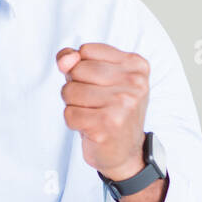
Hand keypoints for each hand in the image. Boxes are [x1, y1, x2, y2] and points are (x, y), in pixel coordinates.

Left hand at [56, 43, 149, 180]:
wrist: (125, 151)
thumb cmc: (110, 110)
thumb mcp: (99, 78)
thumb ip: (76, 60)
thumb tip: (64, 60)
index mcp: (136, 65)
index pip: (86, 50)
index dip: (81, 68)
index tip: (98, 84)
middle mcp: (134, 83)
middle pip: (77, 70)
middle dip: (76, 87)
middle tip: (95, 102)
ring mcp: (123, 104)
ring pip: (69, 91)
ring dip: (73, 105)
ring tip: (93, 114)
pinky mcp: (107, 125)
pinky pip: (68, 114)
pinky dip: (73, 122)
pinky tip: (91, 127)